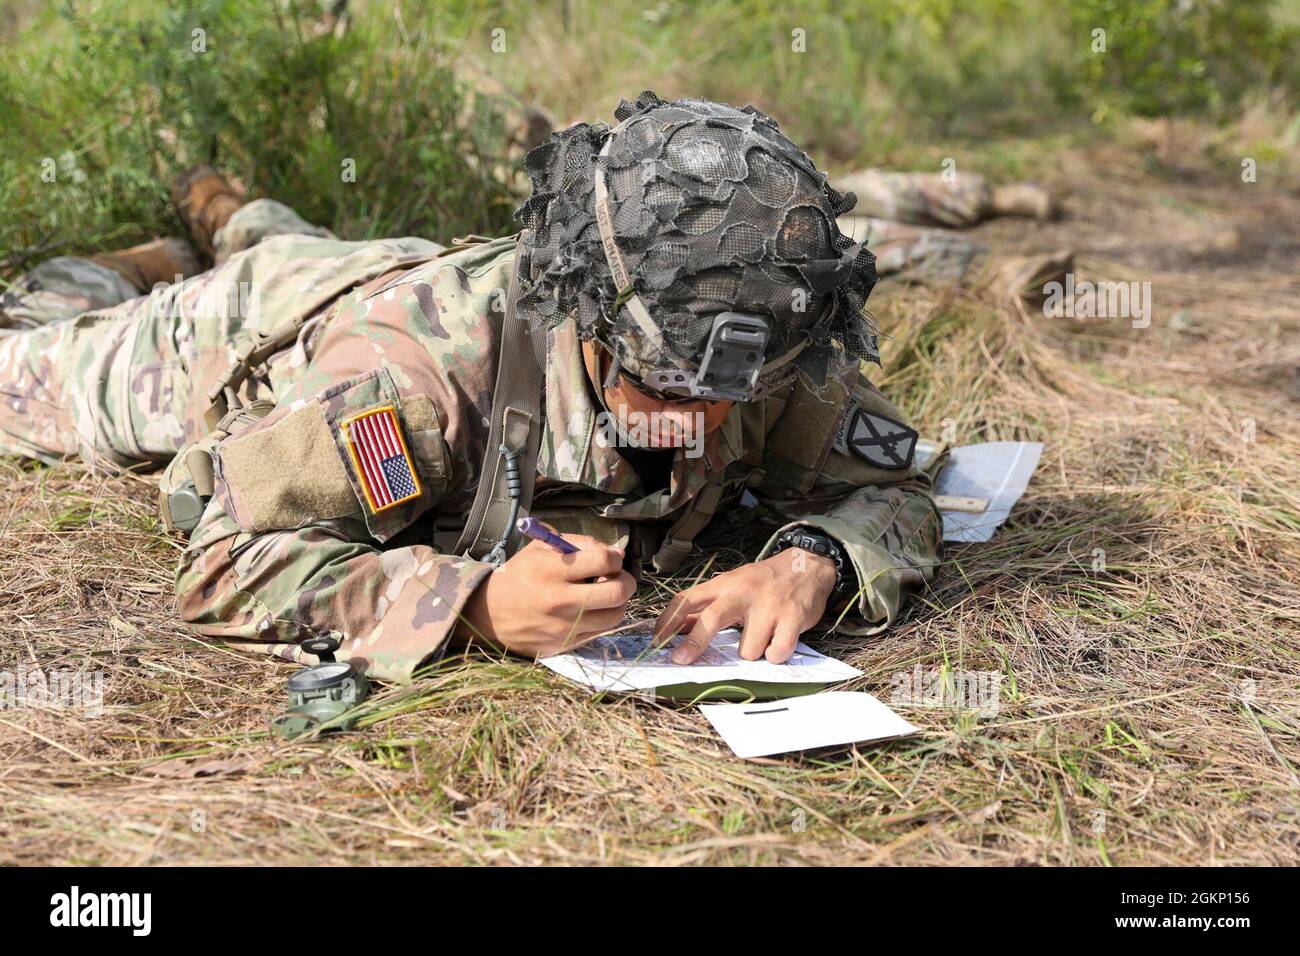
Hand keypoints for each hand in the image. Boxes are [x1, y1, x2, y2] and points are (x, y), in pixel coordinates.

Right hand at [456, 534, 634, 657]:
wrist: (489, 614)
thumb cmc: (519, 575)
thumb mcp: (541, 548)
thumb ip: (579, 544)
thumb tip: (617, 553)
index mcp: (551, 570)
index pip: (603, 560)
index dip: (614, 557)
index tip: (610, 558)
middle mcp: (559, 600)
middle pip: (617, 592)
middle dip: (626, 581)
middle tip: (618, 577)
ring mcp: (564, 627)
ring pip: (615, 616)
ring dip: (617, 603)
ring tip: (605, 595)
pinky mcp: (565, 645)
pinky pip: (600, 632)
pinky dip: (602, 619)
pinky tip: (592, 610)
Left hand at [652, 547, 837, 664]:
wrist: (808, 565)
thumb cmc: (763, 582)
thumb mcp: (732, 587)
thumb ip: (705, 608)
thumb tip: (673, 629)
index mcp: (725, 584)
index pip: (689, 598)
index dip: (668, 620)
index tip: (656, 640)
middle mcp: (744, 592)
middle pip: (712, 618)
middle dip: (694, 643)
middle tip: (680, 660)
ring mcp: (769, 605)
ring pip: (747, 650)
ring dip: (753, 653)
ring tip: (763, 637)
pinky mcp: (793, 618)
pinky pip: (776, 653)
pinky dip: (776, 655)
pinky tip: (779, 643)